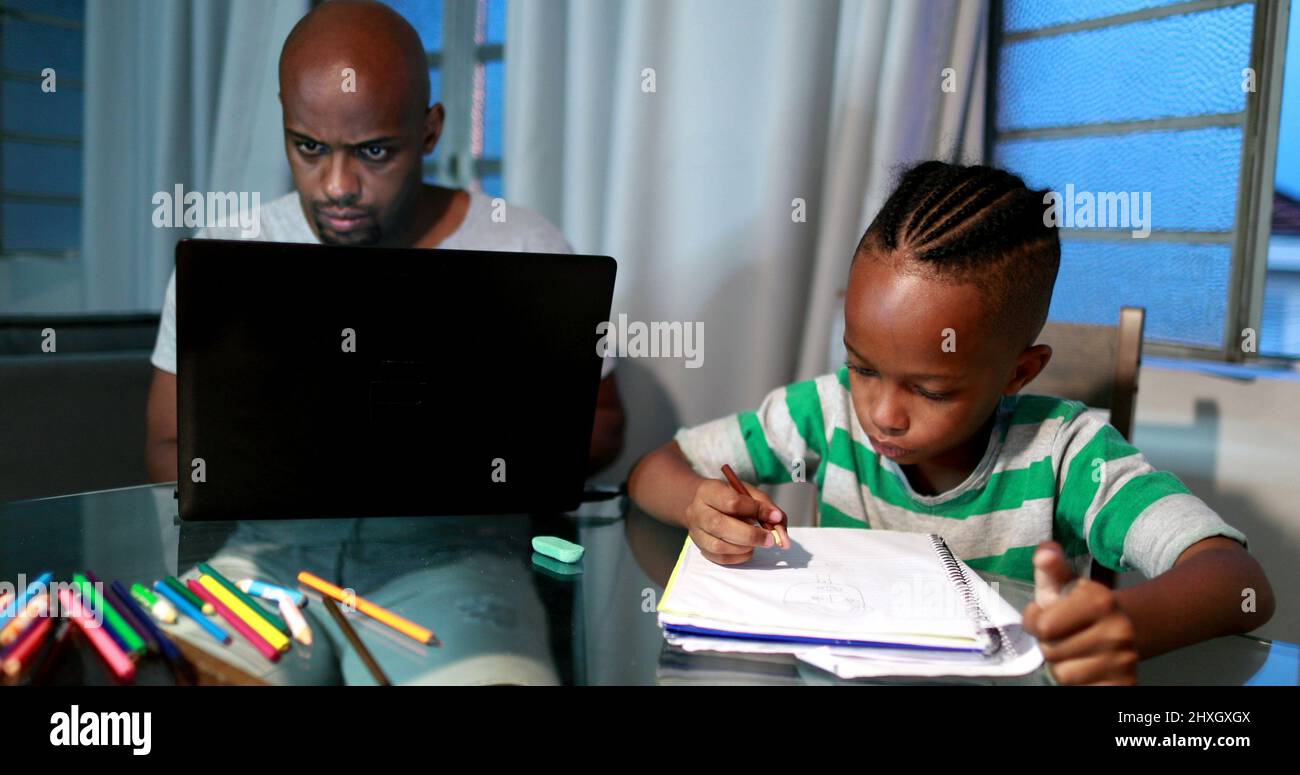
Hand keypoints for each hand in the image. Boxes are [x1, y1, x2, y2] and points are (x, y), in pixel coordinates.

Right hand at [684, 478, 788, 564]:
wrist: (703, 503)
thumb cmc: (729, 496)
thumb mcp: (748, 492)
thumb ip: (767, 507)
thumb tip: (780, 530)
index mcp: (709, 491)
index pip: (731, 502)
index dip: (756, 511)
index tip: (774, 516)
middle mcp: (697, 511)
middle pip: (720, 526)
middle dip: (750, 535)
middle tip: (770, 539)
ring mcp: (696, 531)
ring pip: (719, 546)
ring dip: (745, 547)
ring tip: (757, 542)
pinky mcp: (700, 547)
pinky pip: (720, 558)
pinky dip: (739, 557)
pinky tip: (748, 549)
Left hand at [1022, 541, 1138, 684]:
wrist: (1123, 630)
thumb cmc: (1081, 608)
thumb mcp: (1064, 585)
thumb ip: (1050, 569)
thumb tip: (1044, 551)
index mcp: (1101, 601)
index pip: (1042, 625)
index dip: (1035, 622)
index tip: (1042, 617)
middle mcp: (1118, 631)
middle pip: (1051, 651)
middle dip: (1049, 644)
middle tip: (1063, 635)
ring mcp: (1125, 661)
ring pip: (1064, 675)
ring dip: (1062, 665)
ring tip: (1074, 651)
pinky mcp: (1125, 685)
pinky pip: (1080, 691)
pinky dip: (1078, 683)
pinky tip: (1086, 668)